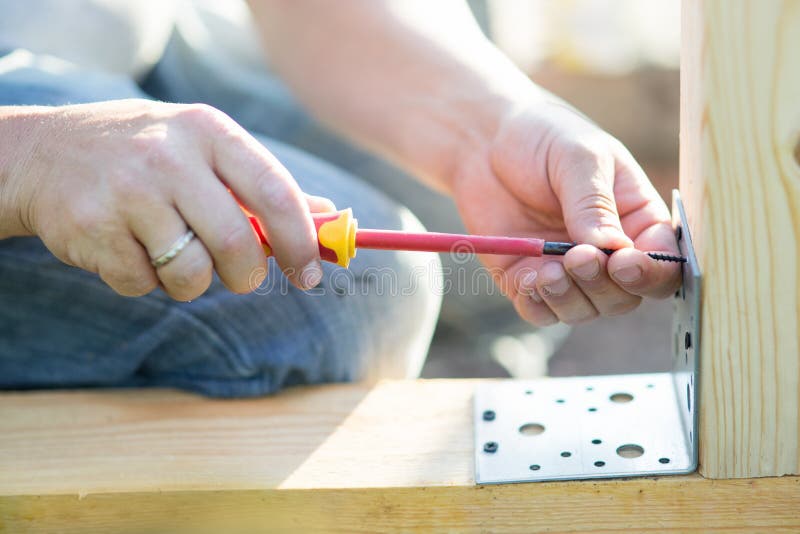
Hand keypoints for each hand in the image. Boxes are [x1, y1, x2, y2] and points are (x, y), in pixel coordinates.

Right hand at [1, 99, 332, 299]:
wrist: (44, 153)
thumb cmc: (148, 156)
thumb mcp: (206, 152)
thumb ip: (264, 187)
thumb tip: (330, 219)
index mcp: (209, 131)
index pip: (275, 192)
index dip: (301, 241)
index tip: (310, 276)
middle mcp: (169, 157)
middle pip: (236, 244)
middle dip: (247, 276)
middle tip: (241, 277)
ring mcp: (127, 192)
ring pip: (190, 275)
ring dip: (191, 282)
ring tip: (171, 254)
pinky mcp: (92, 228)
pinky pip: (143, 284)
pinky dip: (145, 281)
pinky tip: (128, 247)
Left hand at [452, 102, 680, 325]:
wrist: (485, 141)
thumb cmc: (543, 138)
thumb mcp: (577, 157)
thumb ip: (593, 203)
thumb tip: (610, 249)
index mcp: (636, 220)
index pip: (662, 261)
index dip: (650, 273)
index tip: (623, 262)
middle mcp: (607, 253)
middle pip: (625, 296)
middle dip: (604, 285)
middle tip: (577, 257)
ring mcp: (567, 270)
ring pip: (585, 309)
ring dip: (570, 298)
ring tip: (548, 270)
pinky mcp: (527, 279)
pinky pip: (540, 312)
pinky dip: (538, 304)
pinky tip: (529, 280)